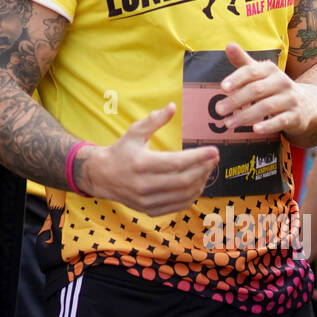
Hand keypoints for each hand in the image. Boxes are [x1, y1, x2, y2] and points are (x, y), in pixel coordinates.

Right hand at [79, 104, 217, 216]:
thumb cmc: (121, 151)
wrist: (102, 176)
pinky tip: (197, 183)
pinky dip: (192, 196)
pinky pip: (178, 206)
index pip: (176, 162)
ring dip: (201, 182)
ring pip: (183, 196)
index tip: (214, 150)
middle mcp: (143, 185)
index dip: (198, 157)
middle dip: (203, 169)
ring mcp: (147, 201)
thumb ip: (154, 120)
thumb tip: (173, 106)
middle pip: (183, 181)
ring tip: (207, 169)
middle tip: (214, 159)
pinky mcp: (150, 210)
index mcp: (140, 164)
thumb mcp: (134, 132)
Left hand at [217, 42, 316, 144]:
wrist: (310, 104)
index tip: (222, 87)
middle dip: (236, 100)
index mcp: (271, 70)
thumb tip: (229, 45)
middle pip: (256, 90)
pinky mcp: (296, 116)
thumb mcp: (262, 74)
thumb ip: (244, 63)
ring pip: (266, 106)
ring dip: (246, 115)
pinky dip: (268, 125)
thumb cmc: (276, 88)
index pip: (251, 72)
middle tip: (219, 110)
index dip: (236, 79)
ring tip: (228, 123)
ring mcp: (290, 99)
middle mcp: (282, 82)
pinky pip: (281, 120)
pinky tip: (255, 129)